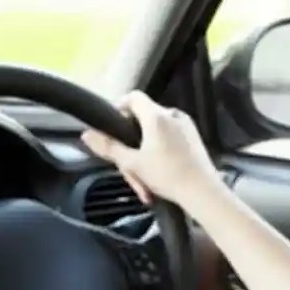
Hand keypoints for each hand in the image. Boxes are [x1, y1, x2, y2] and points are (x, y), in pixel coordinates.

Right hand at [80, 90, 222, 208]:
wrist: (203, 192)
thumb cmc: (166, 175)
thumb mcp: (132, 164)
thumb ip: (108, 147)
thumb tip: (86, 134)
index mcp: (156, 115)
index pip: (133, 97)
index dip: (119, 108)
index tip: (112, 128)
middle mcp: (172, 115)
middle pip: (143, 120)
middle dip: (132, 146)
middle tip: (128, 169)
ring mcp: (186, 126)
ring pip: (156, 135)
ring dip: (145, 157)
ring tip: (145, 184)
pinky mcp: (194, 139)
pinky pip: (170, 141)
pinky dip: (160, 157)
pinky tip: (159, 179)